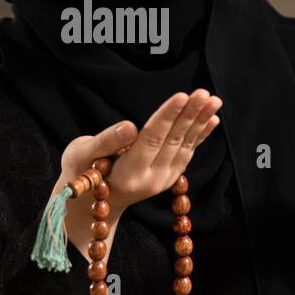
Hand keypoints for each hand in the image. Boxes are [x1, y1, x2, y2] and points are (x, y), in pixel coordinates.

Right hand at [54, 88, 221, 261]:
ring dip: (200, 121)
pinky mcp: (169, 176)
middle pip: (173, 141)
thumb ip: (106, 141)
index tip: (182, 95)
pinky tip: (211, 118)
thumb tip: (130, 126)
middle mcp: (150, 179)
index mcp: (127, 174)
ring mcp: (162, 179)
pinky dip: (200, 134)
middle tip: (204, 92)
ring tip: (213, 100)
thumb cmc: (80, 170)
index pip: (151, 140)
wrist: (93, 202)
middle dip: (190, 114)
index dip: (167, 117)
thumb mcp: (81, 154)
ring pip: (184, 146)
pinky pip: (187, 152)